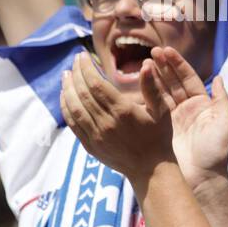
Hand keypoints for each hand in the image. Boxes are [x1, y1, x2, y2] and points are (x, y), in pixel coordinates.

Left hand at [60, 52, 175, 180]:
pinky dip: (66, 108)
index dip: (86, 68)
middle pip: (82, 93)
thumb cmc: (159, 137)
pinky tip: (65, 97)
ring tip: (65, 76)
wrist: (151, 171)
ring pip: (74, 108)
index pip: (96, 84)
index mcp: (123, 111)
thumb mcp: (162, 110)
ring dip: (67, 89)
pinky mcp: (90, 146)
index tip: (82, 56)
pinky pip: (73, 124)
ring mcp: (96, 136)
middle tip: (74, 61)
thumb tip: (147, 64)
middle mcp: (106, 123)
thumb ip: (152, 86)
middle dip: (75, 74)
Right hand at [142, 47, 227, 188]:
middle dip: (163, 66)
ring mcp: (171, 118)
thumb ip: (222, 99)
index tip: (167, 51)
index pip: (188, 78)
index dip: (178, 64)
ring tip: (144, 63)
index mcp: (202, 104)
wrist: (202, 178)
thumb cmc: (217, 150)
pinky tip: (138, 83)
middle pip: (172, 82)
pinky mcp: (160, 128)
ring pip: (161, 92)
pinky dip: (146, 95)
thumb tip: (219, 77)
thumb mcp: (226, 122)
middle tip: (152, 52)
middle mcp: (185, 108)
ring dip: (153, 77)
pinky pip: (152, 108)